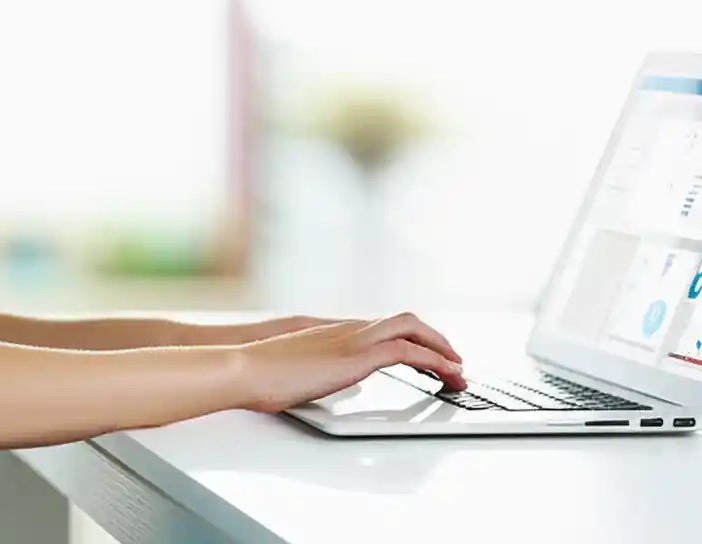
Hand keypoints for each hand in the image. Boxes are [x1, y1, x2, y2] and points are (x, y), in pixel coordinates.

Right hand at [237, 312, 465, 413]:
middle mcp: (347, 328)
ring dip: (440, 349)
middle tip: (452, 362)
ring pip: (412, 329)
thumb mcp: (294, 371)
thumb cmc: (259, 375)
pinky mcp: (356, 355)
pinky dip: (432, 359)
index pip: (382, 328)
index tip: (425, 358)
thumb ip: (314, 370)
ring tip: (458, 371)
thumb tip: (322, 380)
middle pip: (404, 321)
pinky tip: (444, 374)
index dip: (409, 340)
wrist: (243, 369)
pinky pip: (406, 350)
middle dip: (434, 340)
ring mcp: (353, 339)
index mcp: (334, 332)